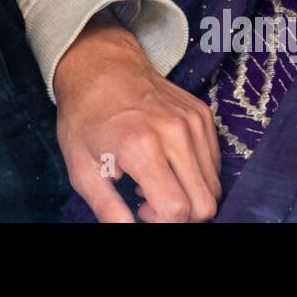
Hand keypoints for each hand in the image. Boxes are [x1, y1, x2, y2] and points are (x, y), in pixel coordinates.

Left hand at [55, 13, 221, 222]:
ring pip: (214, 186)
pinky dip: (195, 174)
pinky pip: (213, 163)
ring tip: (154, 179)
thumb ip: (108, 209)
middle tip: (148, 201)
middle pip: (205, 204)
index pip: (176, 210)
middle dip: (181, 216)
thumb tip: (128, 232)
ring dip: (188, 195)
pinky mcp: (203, 115)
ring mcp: (194, 121)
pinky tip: (165, 162)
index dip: (161, 224)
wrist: (100, 64)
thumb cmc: (85, 116)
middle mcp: (175, 132)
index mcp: (142, 146)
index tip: (140, 211)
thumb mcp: (82, 168)